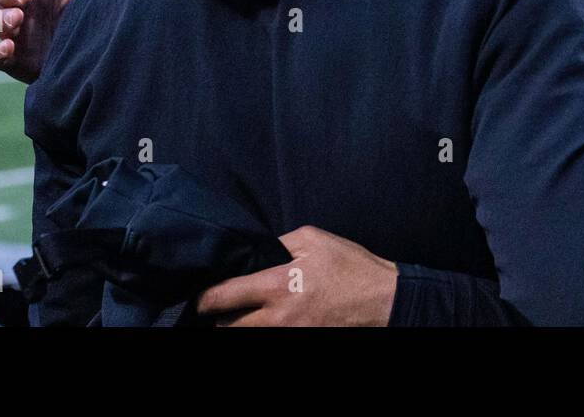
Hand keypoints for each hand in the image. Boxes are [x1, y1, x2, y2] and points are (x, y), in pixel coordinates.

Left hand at [196, 226, 397, 326]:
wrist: (383, 300)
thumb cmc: (349, 266)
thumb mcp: (313, 239)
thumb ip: (278, 243)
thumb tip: (254, 251)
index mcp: (278, 285)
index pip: (224, 297)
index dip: (204, 298)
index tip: (200, 296)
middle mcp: (278, 318)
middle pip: (227, 329)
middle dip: (219, 319)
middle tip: (219, 309)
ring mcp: (290, 336)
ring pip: (247, 339)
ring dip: (240, 328)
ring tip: (240, 316)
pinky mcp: (301, 343)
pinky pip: (270, 342)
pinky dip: (263, 333)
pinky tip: (266, 322)